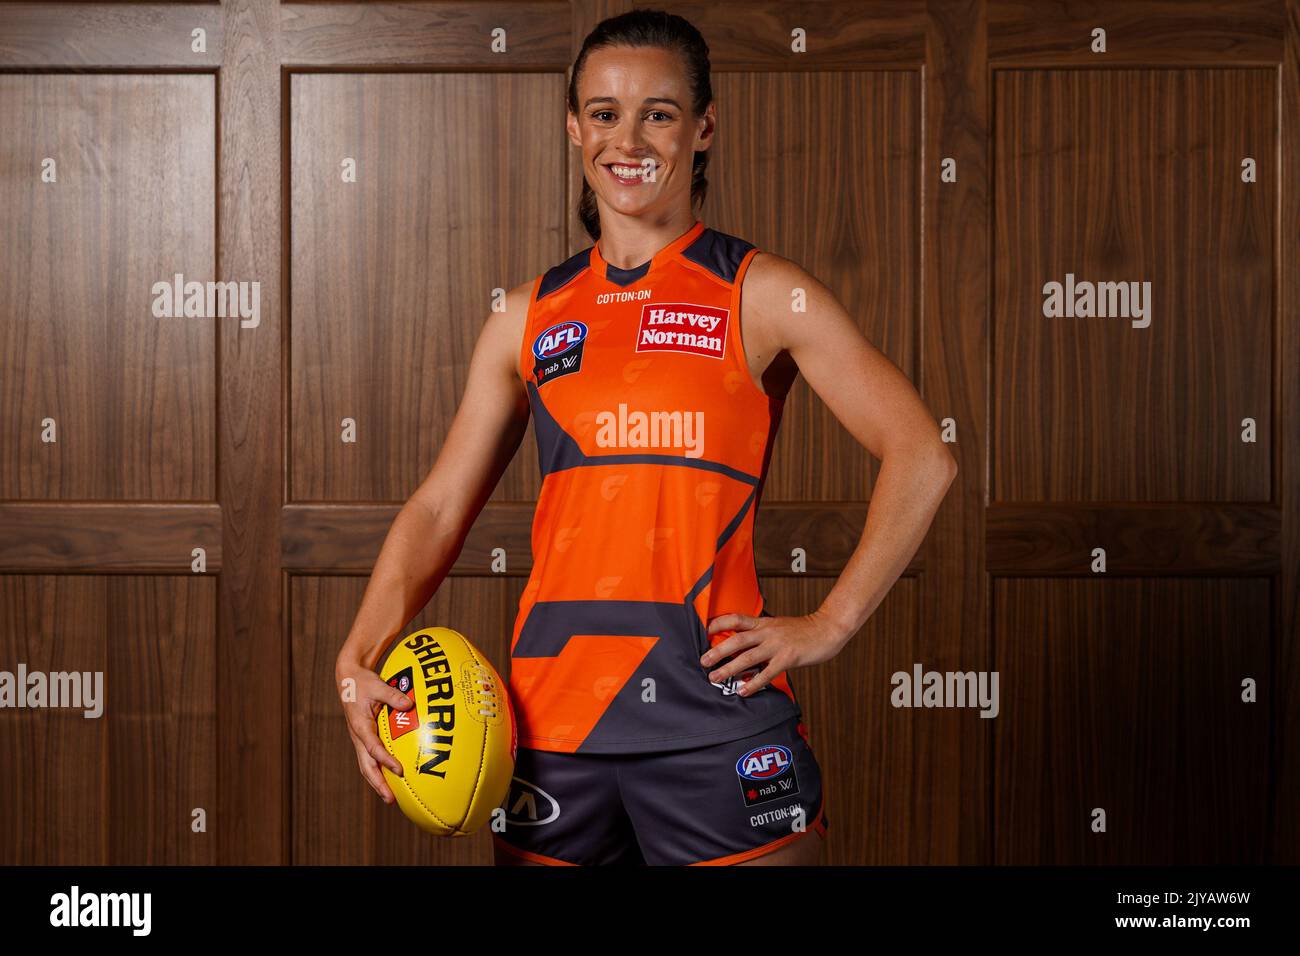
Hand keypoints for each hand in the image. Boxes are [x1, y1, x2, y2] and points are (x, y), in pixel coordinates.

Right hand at [335, 656, 414, 803]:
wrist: (348, 680)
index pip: (373, 748)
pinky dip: (378, 771)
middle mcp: (358, 737)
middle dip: (378, 784)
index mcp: (360, 726)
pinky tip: (391, 779)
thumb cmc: (363, 683)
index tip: (400, 770)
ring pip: (367, 766)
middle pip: (366, 766)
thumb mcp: (377, 685)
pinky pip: (370, 759)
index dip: (386, 760)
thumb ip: (392, 695)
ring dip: (377, 782)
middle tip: (390, 799)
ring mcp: (360, 739)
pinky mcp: (364, 738)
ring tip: (390, 798)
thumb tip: (409, 704)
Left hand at [700, 609, 847, 696]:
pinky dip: (754, 683)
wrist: (827, 628)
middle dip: (718, 651)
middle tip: (703, 661)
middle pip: (737, 639)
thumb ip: (761, 634)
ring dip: (729, 668)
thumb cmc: (803, 630)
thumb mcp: (778, 626)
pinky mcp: (788, 658)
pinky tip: (744, 691)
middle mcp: (767, 632)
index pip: (736, 618)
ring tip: (715, 678)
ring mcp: (777, 645)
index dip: (718, 623)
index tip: (703, 631)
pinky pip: (767, 672)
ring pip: (748, 656)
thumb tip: (742, 647)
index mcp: (763, 623)